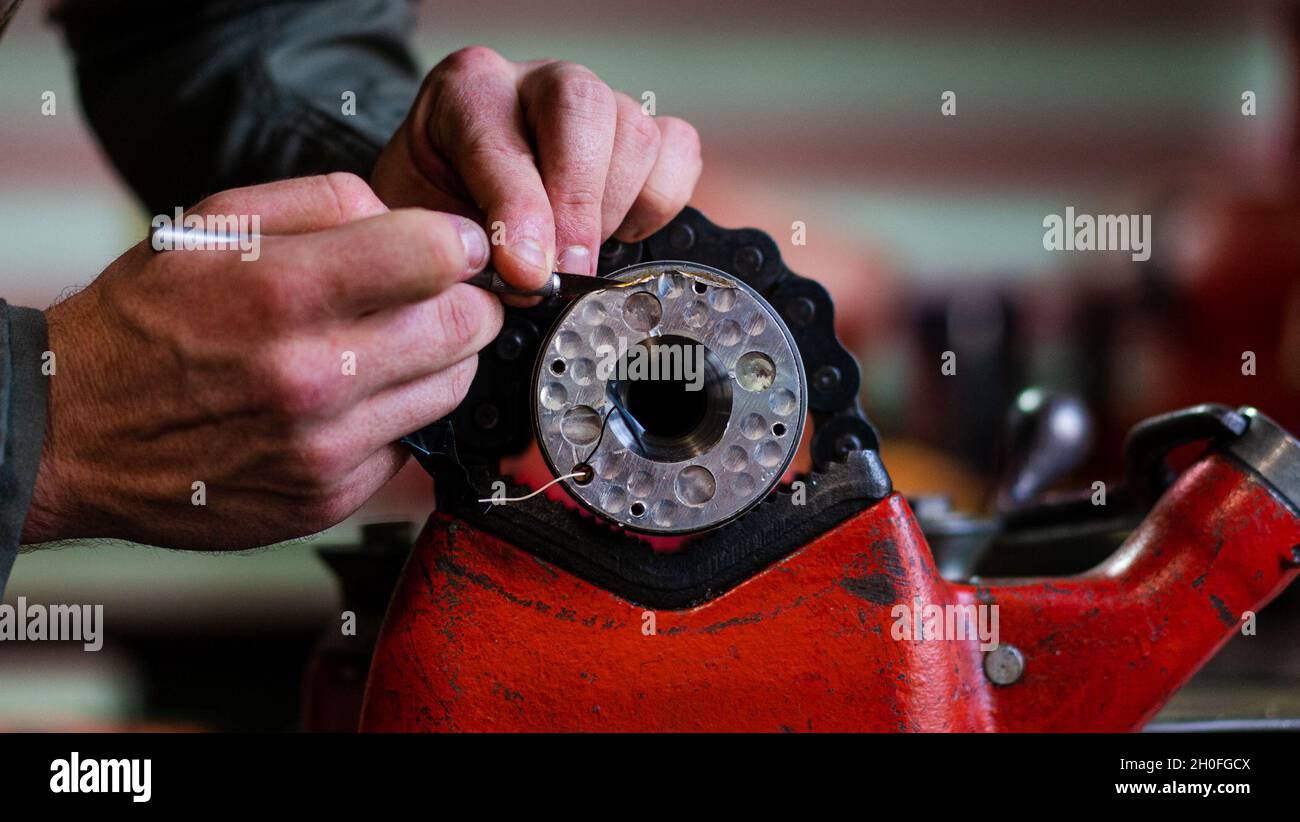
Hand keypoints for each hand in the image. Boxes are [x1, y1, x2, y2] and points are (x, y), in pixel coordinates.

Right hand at [21, 174, 501, 549]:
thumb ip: (323, 204)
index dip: (461, 244)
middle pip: (466, 326)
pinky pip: (411, 443)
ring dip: (441, 360)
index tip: (456, 245)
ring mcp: (326, 446)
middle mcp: (313, 375)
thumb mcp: (213, 227)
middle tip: (436, 295)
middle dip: (465, 301)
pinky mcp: (331, 496)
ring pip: (454, 389)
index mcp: (282, 291)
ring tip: (390, 346)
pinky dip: (398, 416)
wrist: (74, 434)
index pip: (438, 257)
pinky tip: (352, 401)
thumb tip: (412, 217)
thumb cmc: (145, 322)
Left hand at [371, 46, 702, 287]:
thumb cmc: (442, 220)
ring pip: (636, 134)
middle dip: (578, 204)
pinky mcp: (643, 130)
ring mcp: (598, 102)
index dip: (518, 212)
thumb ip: (462, 252)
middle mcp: (538, 84)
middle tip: (567, 272)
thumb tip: (527, 283)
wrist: (461, 212)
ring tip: (577, 255)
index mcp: (467, 91)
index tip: (526, 272)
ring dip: (613, 210)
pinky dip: (658, 202)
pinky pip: (677, 151)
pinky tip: (618, 231)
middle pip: (583, 109)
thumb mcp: (427, 235)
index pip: (502, 138)